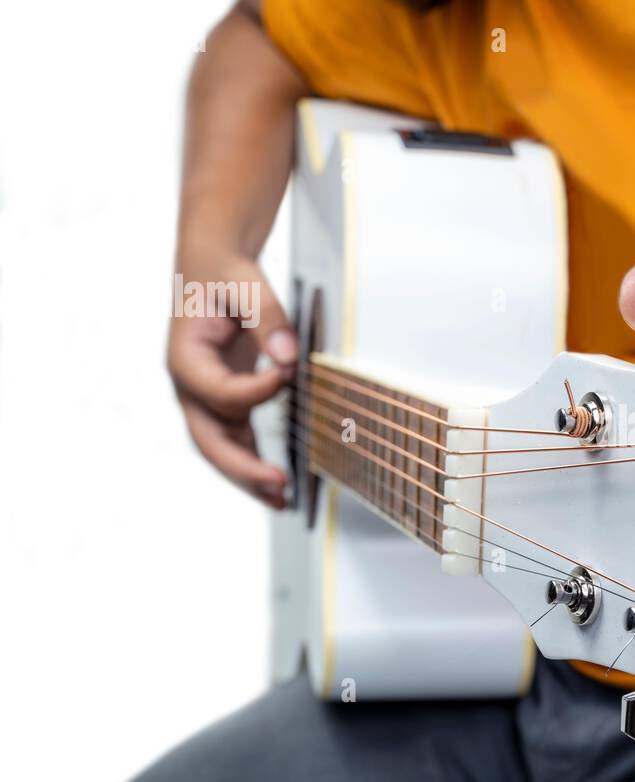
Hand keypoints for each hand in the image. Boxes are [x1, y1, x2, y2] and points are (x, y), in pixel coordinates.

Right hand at [166, 241, 295, 507]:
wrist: (214, 267)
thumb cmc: (226, 274)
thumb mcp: (248, 284)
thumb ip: (268, 317)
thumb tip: (287, 356)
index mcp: (185, 359)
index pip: (219, 392)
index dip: (256, 392)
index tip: (289, 375)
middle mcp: (190, 385)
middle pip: (208, 439)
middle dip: (243, 467)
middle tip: (279, 485)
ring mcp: (205, 398)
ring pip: (222, 449)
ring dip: (250, 477)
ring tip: (282, 502)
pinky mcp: (226, 401)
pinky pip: (237, 440)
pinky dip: (255, 462)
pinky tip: (279, 485)